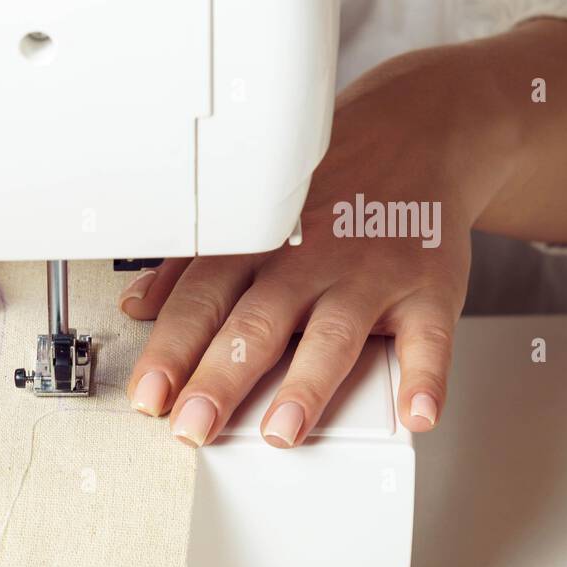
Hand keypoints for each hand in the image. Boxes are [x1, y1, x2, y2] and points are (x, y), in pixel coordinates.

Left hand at [120, 43, 512, 447]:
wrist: (418, 134)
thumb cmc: (323, 191)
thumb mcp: (249, 216)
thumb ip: (190, 267)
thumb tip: (137, 306)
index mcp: (255, 247)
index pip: (201, 302)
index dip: (171, 351)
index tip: (148, 396)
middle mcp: (307, 260)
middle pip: (256, 322)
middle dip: (220, 377)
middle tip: (193, 427)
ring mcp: (370, 275)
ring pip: (332, 333)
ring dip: (306, 385)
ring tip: (280, 432)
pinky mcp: (428, 288)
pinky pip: (428, 336)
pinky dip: (425, 376)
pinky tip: (415, 414)